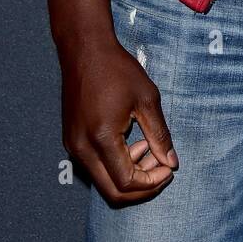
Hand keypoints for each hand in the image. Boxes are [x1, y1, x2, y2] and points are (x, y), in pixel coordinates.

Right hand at [59, 34, 178, 204]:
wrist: (84, 50)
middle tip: (161, 167)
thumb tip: (171, 163)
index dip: (152, 182)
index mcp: (101, 138)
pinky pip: (94, 166)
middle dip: (141, 186)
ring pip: (103, 181)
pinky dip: (115, 164)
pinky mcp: (71, 141)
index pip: (126, 182)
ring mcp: (73, 146)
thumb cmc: (117, 69)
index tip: (169, 168)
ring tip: (147, 147)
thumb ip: (159, 135)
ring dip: (128, 175)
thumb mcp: (146, 99)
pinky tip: (131, 142)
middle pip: (112, 192)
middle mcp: (82, 149)